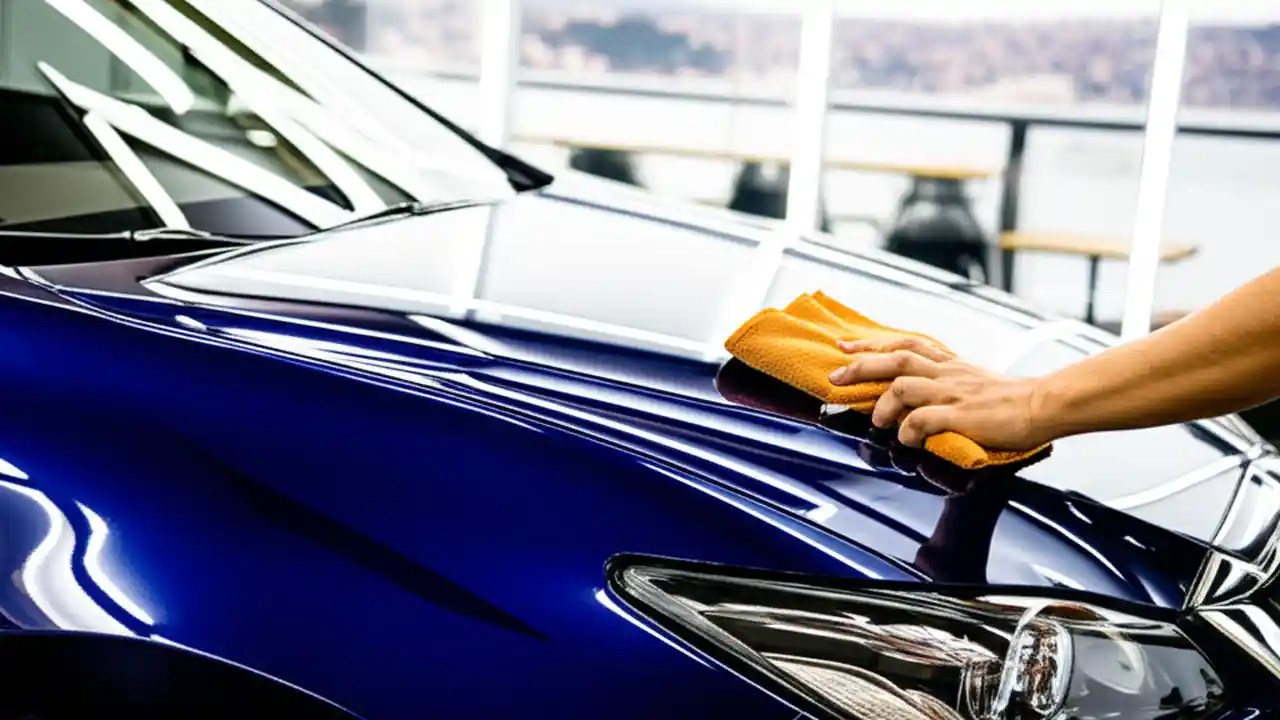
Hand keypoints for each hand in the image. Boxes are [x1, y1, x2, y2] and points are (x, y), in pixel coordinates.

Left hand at [829, 338, 1052, 450]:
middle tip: (836, 377)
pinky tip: (908, 440)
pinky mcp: (961, 415)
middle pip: (895, 360)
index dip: (872, 344)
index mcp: (949, 364)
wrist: (1042, 405)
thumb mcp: (973, 380)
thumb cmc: (1010, 400)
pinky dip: (908, 431)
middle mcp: (947, 373)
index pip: (904, 345)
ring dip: (883, 405)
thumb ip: (946, 381)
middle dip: (860, 366)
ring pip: (902, 386)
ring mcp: (953, 393)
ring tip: (879, 422)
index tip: (845, 346)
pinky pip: (922, 420)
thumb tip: (918, 395)